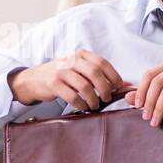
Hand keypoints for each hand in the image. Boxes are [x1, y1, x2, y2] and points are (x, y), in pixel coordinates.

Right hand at [8, 50, 128, 110]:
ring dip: (93, 99)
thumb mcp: (79, 70)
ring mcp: (61, 71)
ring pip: (84, 86)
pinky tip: (84, 107)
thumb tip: (127, 85)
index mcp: (80, 55)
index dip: (113, 76)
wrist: (34, 79)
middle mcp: (71, 60)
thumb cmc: (62, 76)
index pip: (102, 63)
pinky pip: (72, 96)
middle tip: (107, 98)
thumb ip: (100, 76)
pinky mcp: (53, 84)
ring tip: (95, 105)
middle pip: (95, 73)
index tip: (117, 88)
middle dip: (105, 88)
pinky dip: (81, 104)